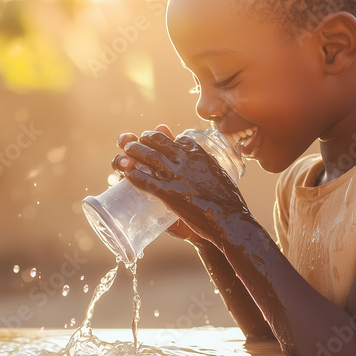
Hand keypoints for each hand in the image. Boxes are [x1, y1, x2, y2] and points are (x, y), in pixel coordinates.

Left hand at [119, 128, 256, 247]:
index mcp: (198, 153)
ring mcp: (176, 175)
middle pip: (157, 141)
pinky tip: (126, 173)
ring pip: (148, 157)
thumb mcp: (218, 173)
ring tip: (126, 150)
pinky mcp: (169, 193)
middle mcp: (186, 159)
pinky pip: (145, 181)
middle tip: (133, 142)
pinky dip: (133, 175)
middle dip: (142, 139)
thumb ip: (206, 166)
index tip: (152, 138)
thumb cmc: (228, 200)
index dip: (160, 136)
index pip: (174, 139)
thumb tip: (200, 163)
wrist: (230, 219)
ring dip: (133, 151)